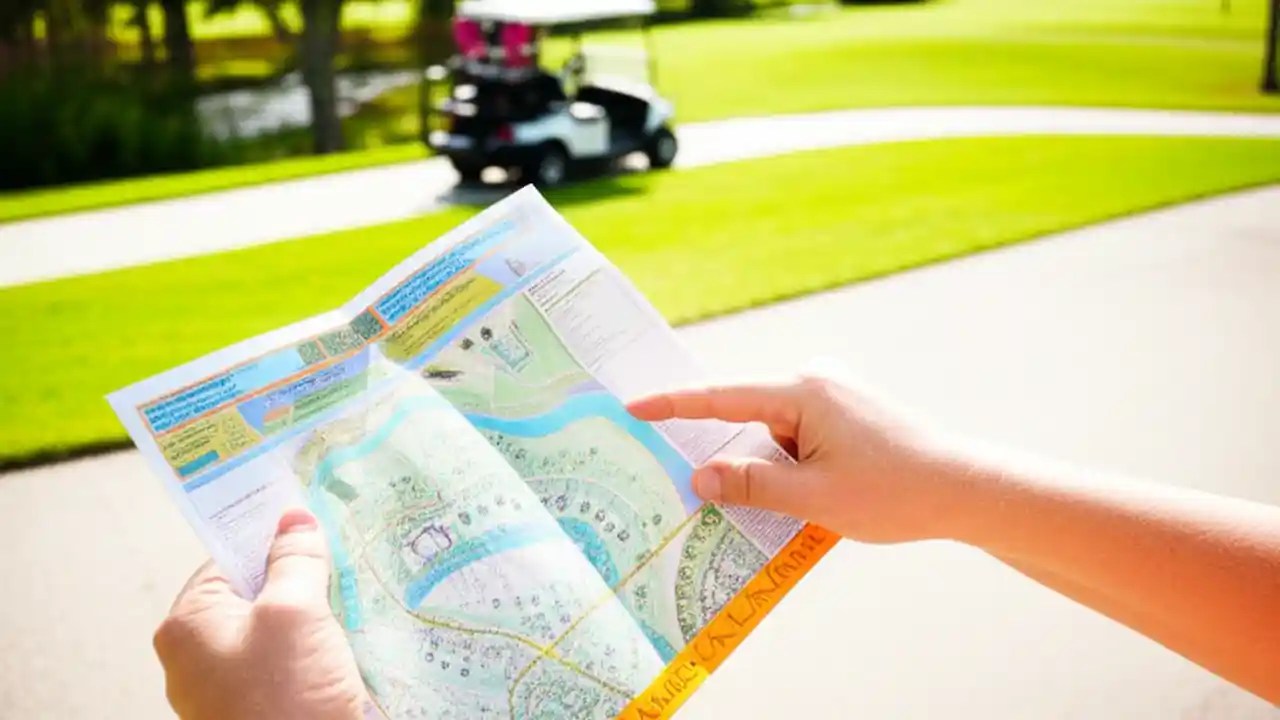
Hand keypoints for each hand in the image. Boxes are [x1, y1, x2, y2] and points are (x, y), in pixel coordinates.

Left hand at [155, 508, 365, 719]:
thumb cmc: (285, 698)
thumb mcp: (294, 613)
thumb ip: (295, 560)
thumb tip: (294, 519)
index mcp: (187, 625)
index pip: (228, 559)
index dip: (270, 540)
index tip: (312, 526)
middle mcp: (197, 656)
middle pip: (253, 593)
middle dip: (298, 580)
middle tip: (339, 566)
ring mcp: (227, 688)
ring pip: (274, 630)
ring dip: (312, 617)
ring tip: (348, 605)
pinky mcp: (258, 709)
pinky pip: (286, 664)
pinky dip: (315, 651)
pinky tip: (344, 645)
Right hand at [628, 371, 972, 543]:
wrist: (963, 489)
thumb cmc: (893, 491)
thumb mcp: (813, 497)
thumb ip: (750, 484)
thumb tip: (701, 475)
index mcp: (804, 391)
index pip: (723, 396)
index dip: (674, 405)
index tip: (634, 407)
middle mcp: (816, 382)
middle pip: (749, 419)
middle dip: (734, 457)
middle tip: (711, 493)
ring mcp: (834, 396)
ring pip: (775, 435)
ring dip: (770, 469)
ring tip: (791, 509)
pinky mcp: (846, 414)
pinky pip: (798, 439)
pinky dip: (790, 467)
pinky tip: (803, 500)